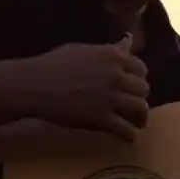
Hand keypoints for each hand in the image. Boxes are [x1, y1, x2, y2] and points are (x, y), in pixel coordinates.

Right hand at [22, 34, 149, 141]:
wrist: (35, 85)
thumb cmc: (54, 64)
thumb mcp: (84, 50)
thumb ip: (109, 50)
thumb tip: (128, 41)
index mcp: (113, 56)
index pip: (141, 68)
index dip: (138, 78)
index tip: (133, 86)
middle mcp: (117, 76)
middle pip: (144, 88)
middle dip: (139, 97)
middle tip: (133, 105)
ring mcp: (111, 98)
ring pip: (140, 108)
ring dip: (140, 117)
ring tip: (137, 123)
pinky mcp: (102, 118)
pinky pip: (125, 129)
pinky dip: (129, 135)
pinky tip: (129, 138)